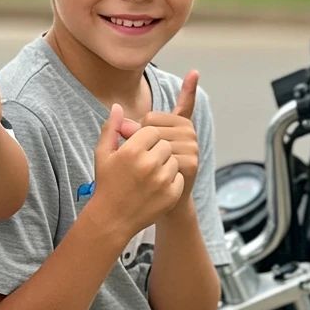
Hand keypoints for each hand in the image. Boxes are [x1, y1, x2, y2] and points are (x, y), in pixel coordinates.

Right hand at [89, 103, 183, 240]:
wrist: (112, 219)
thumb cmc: (107, 184)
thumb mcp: (102, 154)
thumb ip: (111, 128)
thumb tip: (118, 106)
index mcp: (131, 151)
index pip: (152, 130)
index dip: (146, 138)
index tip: (138, 149)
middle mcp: (148, 164)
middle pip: (164, 144)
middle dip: (156, 150)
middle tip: (144, 164)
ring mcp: (162, 180)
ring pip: (173, 159)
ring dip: (164, 165)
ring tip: (149, 176)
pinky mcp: (171, 194)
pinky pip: (178, 176)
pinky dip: (170, 180)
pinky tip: (155, 187)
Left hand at [141, 70, 200, 205]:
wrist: (157, 198)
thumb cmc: (147, 167)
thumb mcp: (141, 143)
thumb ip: (132, 124)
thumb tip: (117, 110)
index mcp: (180, 120)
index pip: (150, 118)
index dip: (139, 134)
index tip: (144, 146)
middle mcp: (189, 131)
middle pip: (153, 132)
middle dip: (144, 147)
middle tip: (147, 162)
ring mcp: (192, 148)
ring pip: (158, 147)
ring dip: (149, 160)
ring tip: (151, 171)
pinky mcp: (190, 165)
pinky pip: (164, 162)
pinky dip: (156, 171)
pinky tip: (156, 179)